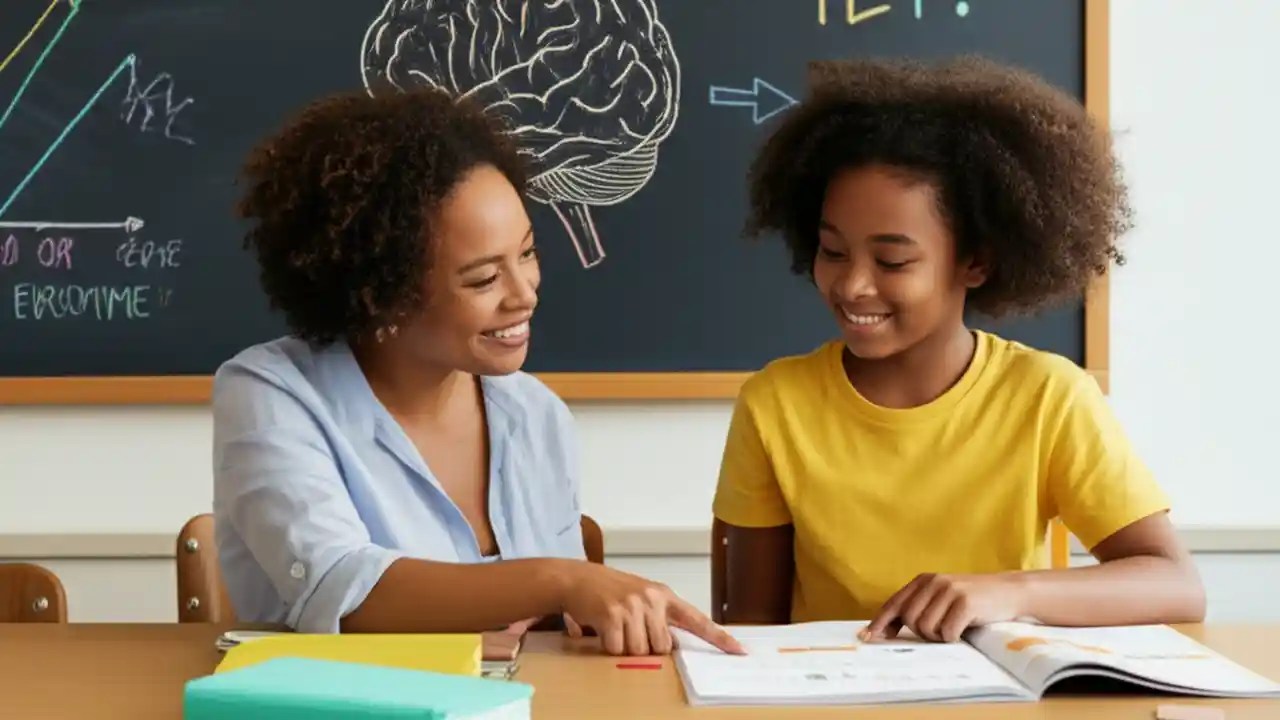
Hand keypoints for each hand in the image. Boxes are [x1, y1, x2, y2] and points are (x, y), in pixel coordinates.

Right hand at [559, 563, 745, 656]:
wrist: (576, 578)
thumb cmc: (610, 591)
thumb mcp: (642, 598)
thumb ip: (660, 618)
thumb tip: (672, 646)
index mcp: (664, 595)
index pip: (698, 619)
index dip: (719, 637)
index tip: (738, 650)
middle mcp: (652, 598)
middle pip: (662, 647)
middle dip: (645, 647)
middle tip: (629, 630)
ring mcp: (632, 605)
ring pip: (640, 651)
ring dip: (625, 648)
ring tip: (615, 628)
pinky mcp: (612, 614)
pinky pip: (617, 649)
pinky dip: (608, 647)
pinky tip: (602, 629)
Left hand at [860, 573, 1024, 642]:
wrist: (1010, 591)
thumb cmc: (972, 601)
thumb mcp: (941, 598)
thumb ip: (918, 607)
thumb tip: (886, 630)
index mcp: (923, 580)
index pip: (894, 604)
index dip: (880, 622)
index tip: (867, 637)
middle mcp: (933, 582)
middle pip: (909, 620)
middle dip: (921, 633)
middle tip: (940, 632)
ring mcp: (949, 590)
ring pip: (926, 628)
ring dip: (938, 636)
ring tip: (953, 627)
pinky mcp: (965, 602)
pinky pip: (947, 632)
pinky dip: (953, 638)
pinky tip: (964, 629)